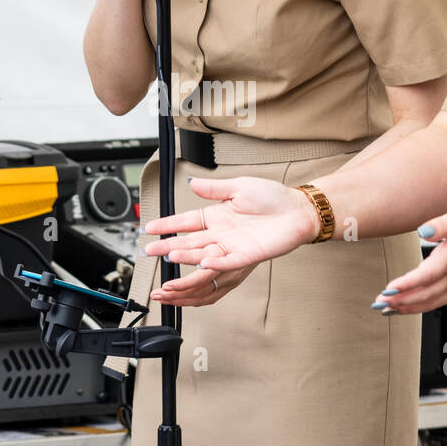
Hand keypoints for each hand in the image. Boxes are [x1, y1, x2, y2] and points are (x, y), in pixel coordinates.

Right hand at [143, 173, 320, 306]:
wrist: (298, 210)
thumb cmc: (273, 198)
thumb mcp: (239, 186)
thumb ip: (214, 188)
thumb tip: (191, 182)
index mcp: (217, 216)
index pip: (186, 221)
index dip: (167, 225)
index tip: (149, 228)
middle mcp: (221, 233)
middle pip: (189, 241)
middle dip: (167, 245)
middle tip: (149, 250)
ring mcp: (232, 245)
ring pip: (203, 253)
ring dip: (186, 256)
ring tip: (169, 256)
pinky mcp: (247, 255)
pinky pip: (227, 261)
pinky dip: (214, 262)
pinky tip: (201, 263)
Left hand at [370, 204, 446, 314]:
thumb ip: (442, 224)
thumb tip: (422, 231)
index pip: (426, 275)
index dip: (406, 284)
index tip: (388, 289)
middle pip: (424, 294)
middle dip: (400, 301)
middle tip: (377, 304)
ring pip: (430, 301)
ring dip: (407, 308)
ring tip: (386, 310)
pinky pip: (437, 300)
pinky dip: (420, 306)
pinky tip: (407, 306)